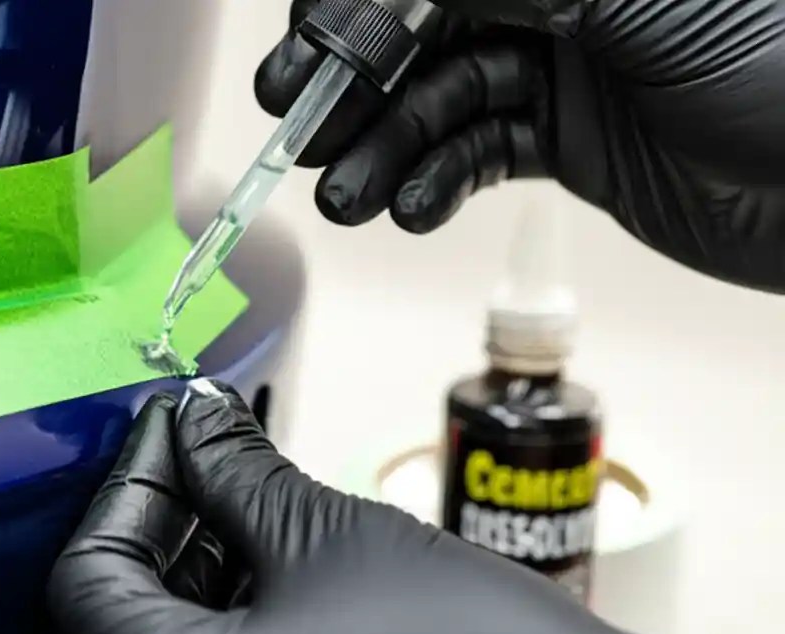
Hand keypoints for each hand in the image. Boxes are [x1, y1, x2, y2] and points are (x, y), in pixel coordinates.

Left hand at [49, 380, 779, 633]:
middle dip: (168, 521)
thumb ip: (232, 471)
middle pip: (121, 615)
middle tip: (211, 453)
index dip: (129, 483)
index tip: (170, 426)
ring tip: (254, 500)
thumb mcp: (326, 535)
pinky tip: (275, 564)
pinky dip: (229, 620)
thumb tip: (194, 423)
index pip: (89, 576)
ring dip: (199, 567)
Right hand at [256, 0, 784, 291]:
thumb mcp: (631, 1)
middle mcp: (560, 1)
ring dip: (384, 150)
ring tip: (349, 197)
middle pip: (422, 28)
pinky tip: (414, 208)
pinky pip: (477, 154)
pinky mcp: (567, 141)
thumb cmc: (776, 68)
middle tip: (300, 131)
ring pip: (440, 100)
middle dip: (358, 83)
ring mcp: (560, 67)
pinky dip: (436, 182)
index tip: (307, 51)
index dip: (360, 8)